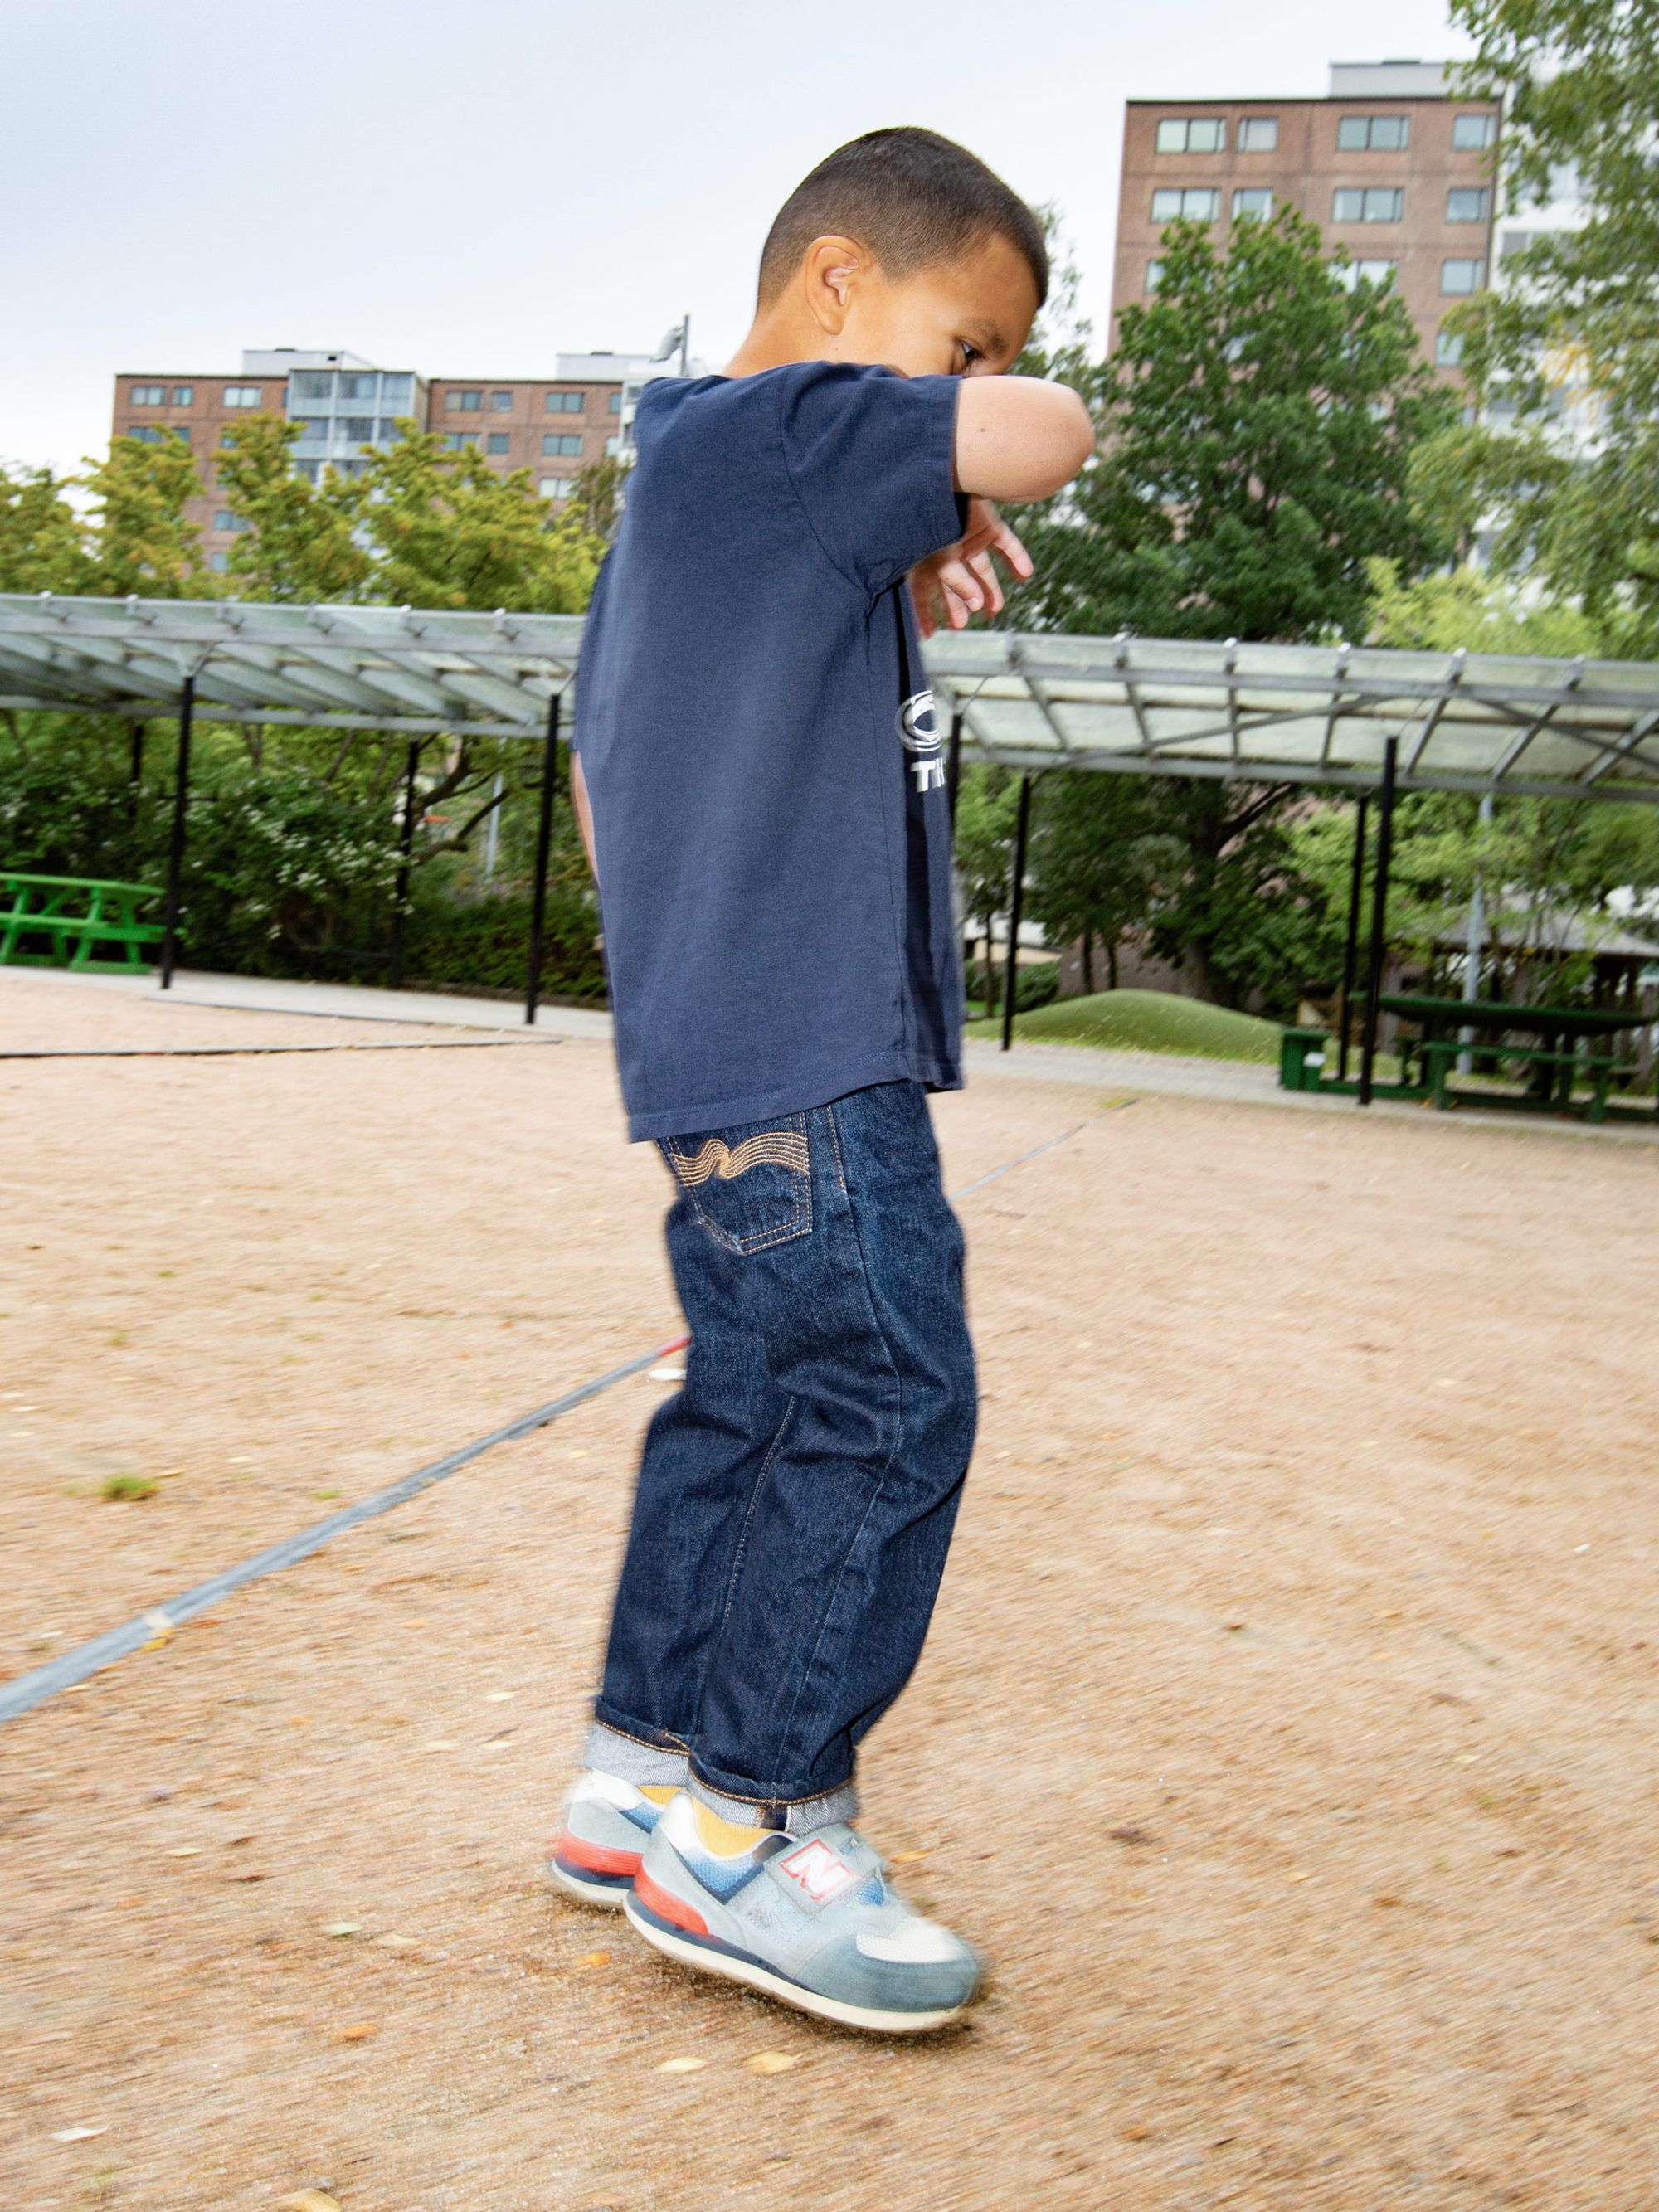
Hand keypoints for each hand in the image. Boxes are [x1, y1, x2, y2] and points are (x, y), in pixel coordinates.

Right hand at [907, 498, 1033, 637]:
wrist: (952, 479)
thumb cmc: (937, 519)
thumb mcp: (941, 559)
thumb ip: (957, 583)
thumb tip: (977, 606)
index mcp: (928, 558)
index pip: (924, 591)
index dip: (925, 613)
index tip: (928, 634)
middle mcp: (949, 549)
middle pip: (956, 583)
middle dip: (959, 604)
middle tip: (962, 624)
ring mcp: (969, 536)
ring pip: (982, 568)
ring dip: (990, 588)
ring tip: (996, 609)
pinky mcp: (988, 524)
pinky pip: (1006, 544)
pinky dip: (1017, 559)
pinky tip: (1025, 575)